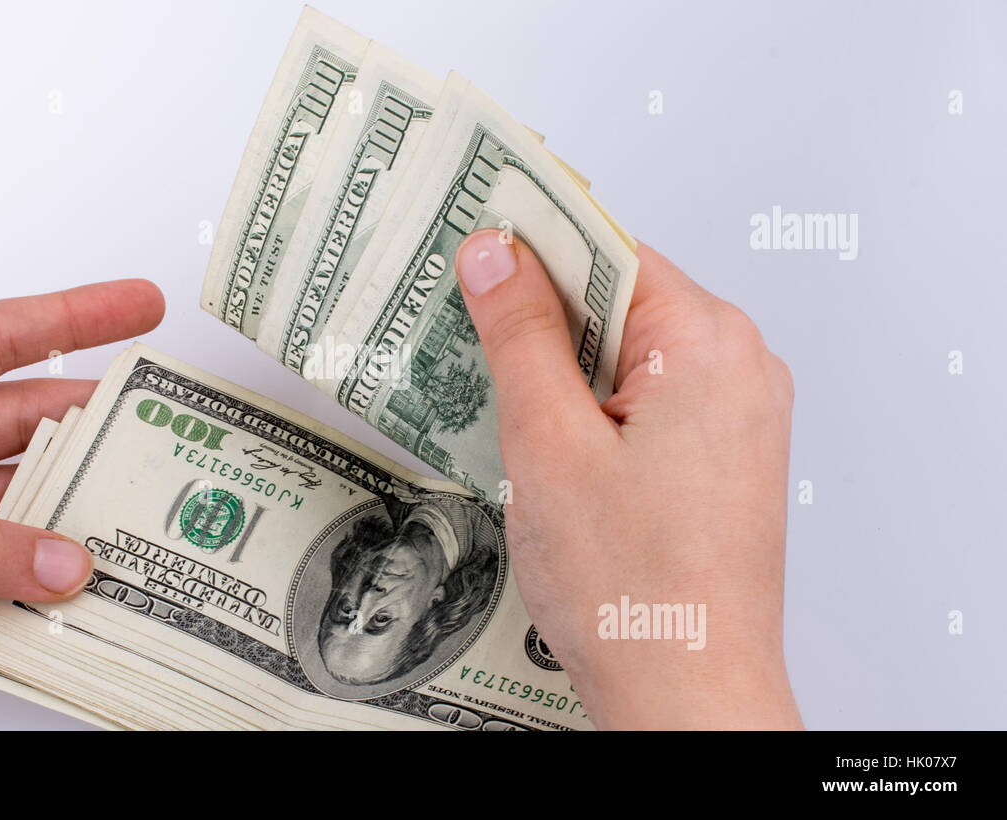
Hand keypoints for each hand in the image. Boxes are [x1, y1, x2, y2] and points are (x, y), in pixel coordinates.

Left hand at [0, 280, 163, 728]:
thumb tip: (64, 559)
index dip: (73, 316)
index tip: (139, 305)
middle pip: (19, 423)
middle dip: (92, 421)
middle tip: (164, 428)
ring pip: (16, 504)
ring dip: (70, 514)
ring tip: (136, 519)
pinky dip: (38, 581)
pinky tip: (76, 586)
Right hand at [454, 230, 800, 728]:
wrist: (688, 695)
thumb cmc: (632, 588)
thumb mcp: (548, 442)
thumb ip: (520, 333)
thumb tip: (496, 251)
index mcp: (707, 343)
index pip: (607, 249)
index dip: (530, 245)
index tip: (468, 242)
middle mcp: (739, 367)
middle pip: (620, 299)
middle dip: (538, 315)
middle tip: (462, 333)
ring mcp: (737, 415)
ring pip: (628, 354)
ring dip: (561, 369)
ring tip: (499, 403)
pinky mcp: (721, 456)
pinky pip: (648, 399)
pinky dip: (593, 407)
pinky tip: (546, 443)